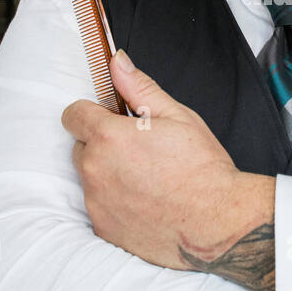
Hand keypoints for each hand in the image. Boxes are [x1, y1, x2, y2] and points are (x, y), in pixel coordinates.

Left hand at [61, 50, 273, 272]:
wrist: (218, 222)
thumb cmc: (202, 168)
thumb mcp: (177, 116)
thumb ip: (139, 88)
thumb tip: (117, 62)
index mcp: (108, 136)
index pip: (73, 115)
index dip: (92, 113)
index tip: (110, 120)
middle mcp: (94, 170)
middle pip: (80, 148)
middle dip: (102, 146)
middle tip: (140, 153)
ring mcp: (96, 203)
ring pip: (91, 180)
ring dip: (109, 176)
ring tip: (148, 181)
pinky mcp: (103, 229)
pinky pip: (100, 208)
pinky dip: (116, 204)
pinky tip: (147, 204)